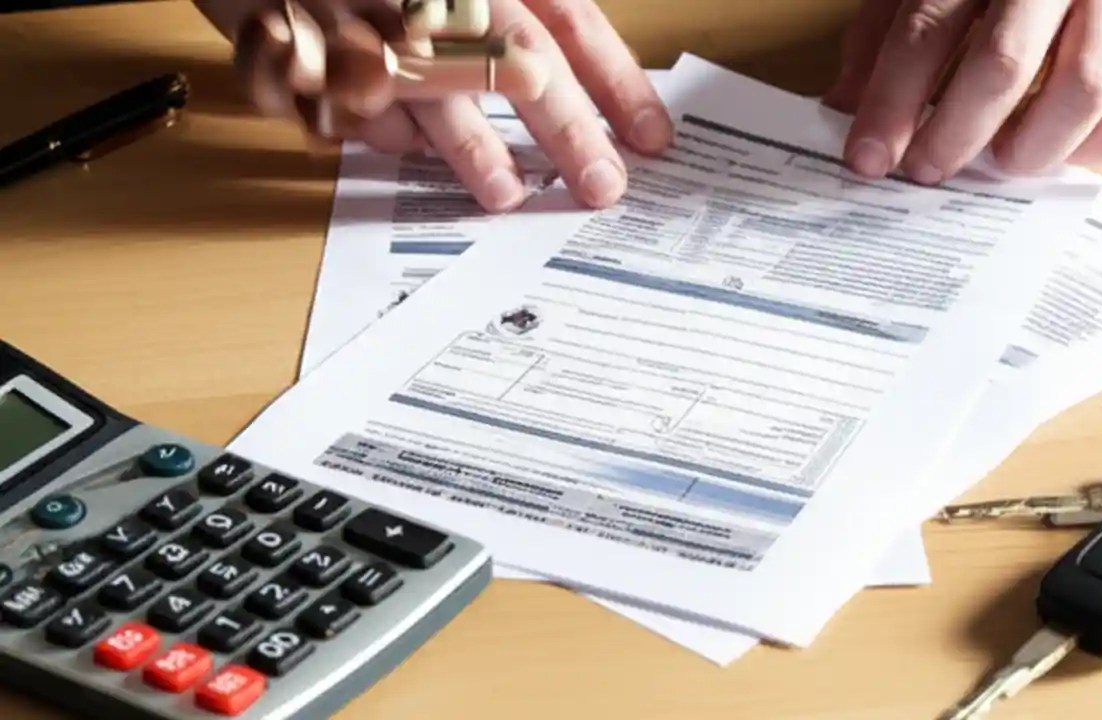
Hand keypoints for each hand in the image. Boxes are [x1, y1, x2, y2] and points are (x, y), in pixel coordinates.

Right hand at [195, 0, 672, 211]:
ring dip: (473, 147)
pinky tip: (403, 149)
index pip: (571, 19)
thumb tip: (563, 90)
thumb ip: (510, 15)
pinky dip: (382, 131)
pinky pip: (352, 102)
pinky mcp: (300, 45)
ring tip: (507, 194)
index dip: (617, 81)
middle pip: (519, 56)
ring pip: (434, 85)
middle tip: (602, 185)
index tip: (652, 137)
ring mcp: (365, 15)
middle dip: (568, 128)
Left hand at [823, 0, 1101, 183]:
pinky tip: (1053, 148)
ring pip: (1079, 92)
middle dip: (953, 133)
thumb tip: (841, 109)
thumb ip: (882, 38)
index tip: (867, 159)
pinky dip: (1084, 152)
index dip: (891, 102)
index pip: (926, 29)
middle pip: (1002, 63)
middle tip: (926, 171)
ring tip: (997, 159)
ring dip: (1027, 148)